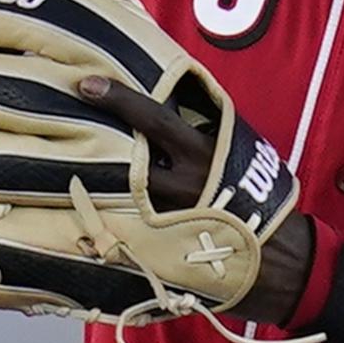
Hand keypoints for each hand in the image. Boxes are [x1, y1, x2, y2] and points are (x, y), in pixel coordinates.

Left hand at [74, 74, 313, 323]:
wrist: (278, 259)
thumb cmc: (260, 199)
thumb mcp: (240, 152)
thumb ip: (206, 130)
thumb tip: (171, 105)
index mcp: (203, 155)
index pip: (155, 120)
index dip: (120, 100)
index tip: (89, 83)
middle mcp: (180, 184)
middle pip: (125, 156)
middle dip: (95, 137)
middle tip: (65, 117)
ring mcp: (165, 216)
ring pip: (119, 190)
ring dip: (98, 174)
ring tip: (71, 158)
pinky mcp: (159, 243)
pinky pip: (126, 219)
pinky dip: (110, 207)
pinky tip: (90, 200)